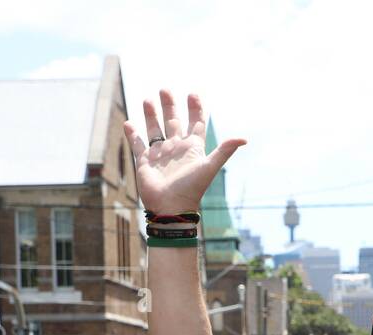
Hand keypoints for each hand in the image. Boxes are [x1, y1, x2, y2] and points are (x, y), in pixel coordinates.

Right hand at [122, 91, 245, 215]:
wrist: (171, 207)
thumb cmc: (191, 188)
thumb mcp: (209, 167)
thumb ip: (224, 151)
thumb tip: (244, 138)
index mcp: (192, 148)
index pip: (196, 123)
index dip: (195, 109)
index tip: (192, 94)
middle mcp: (176, 148)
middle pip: (173, 122)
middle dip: (170, 106)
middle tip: (165, 89)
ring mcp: (160, 154)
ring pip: (154, 129)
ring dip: (151, 115)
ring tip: (148, 99)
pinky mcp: (145, 161)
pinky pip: (137, 144)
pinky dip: (132, 134)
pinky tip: (128, 123)